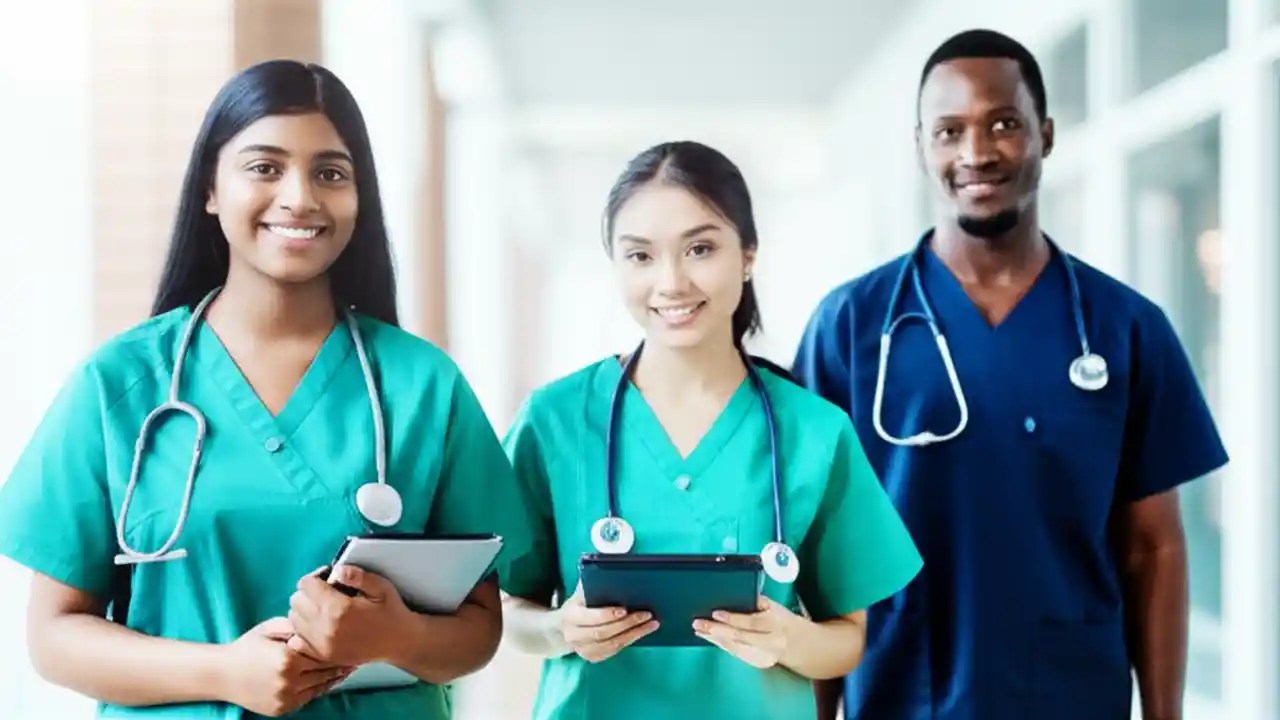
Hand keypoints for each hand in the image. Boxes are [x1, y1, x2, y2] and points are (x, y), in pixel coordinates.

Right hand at [218, 617, 353, 716]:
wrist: (222, 674)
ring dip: (335, 677)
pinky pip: (309, 697)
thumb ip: (296, 624)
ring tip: (348, 667)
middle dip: (340, 663)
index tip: (352, 642)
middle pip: (324, 670)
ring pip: (320, 686)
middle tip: (356, 655)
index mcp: (288, 658)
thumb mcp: (271, 627)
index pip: (322, 652)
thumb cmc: (248, 646)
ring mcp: (286, 697)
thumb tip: (319, 618)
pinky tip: (330, 679)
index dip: (338, 648)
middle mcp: (289, 680)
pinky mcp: (283, 708)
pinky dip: (321, 688)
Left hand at [287, 565, 410, 666]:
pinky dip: (303, 631)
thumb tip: (337, 571)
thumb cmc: (390, 612)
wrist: (399, 642)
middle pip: (296, 601)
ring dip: (304, 611)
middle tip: (325, 594)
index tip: (327, 579)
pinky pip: (297, 641)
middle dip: (308, 593)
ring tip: (322, 610)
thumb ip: (358, 576)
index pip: (306, 585)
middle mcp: (325, 628)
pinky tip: (318, 627)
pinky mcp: (322, 656)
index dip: (315, 578)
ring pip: (294, 620)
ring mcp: (322, 645)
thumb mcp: (381, 587)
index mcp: (338, 609)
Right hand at [555, 583, 657, 662]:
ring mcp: (582, 649)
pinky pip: (614, 651)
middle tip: (646, 615)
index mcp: (570, 616)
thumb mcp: (581, 592)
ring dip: (634, 634)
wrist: (563, 627)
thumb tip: (611, 571)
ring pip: (611, 645)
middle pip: (603, 632)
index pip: (590, 617)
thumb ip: (592, 584)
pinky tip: (642, 632)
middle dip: (627, 624)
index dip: (608, 615)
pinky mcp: (592, 657)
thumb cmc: (579, 605)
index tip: (625, 609)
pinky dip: (629, 641)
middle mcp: (573, 635)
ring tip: (652, 624)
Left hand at [693, 596, 798, 668]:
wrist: (796, 642)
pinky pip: (736, 654)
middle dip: (717, 630)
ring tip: (699, 630)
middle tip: (698, 624)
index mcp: (775, 624)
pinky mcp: (758, 663)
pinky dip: (721, 645)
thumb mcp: (773, 606)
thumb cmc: (780, 618)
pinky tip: (709, 638)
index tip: (715, 613)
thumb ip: (756, 601)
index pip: (751, 622)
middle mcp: (769, 642)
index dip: (732, 618)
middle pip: (740, 637)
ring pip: (735, 647)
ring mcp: (763, 655)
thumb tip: (733, 594)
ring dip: (714, 639)